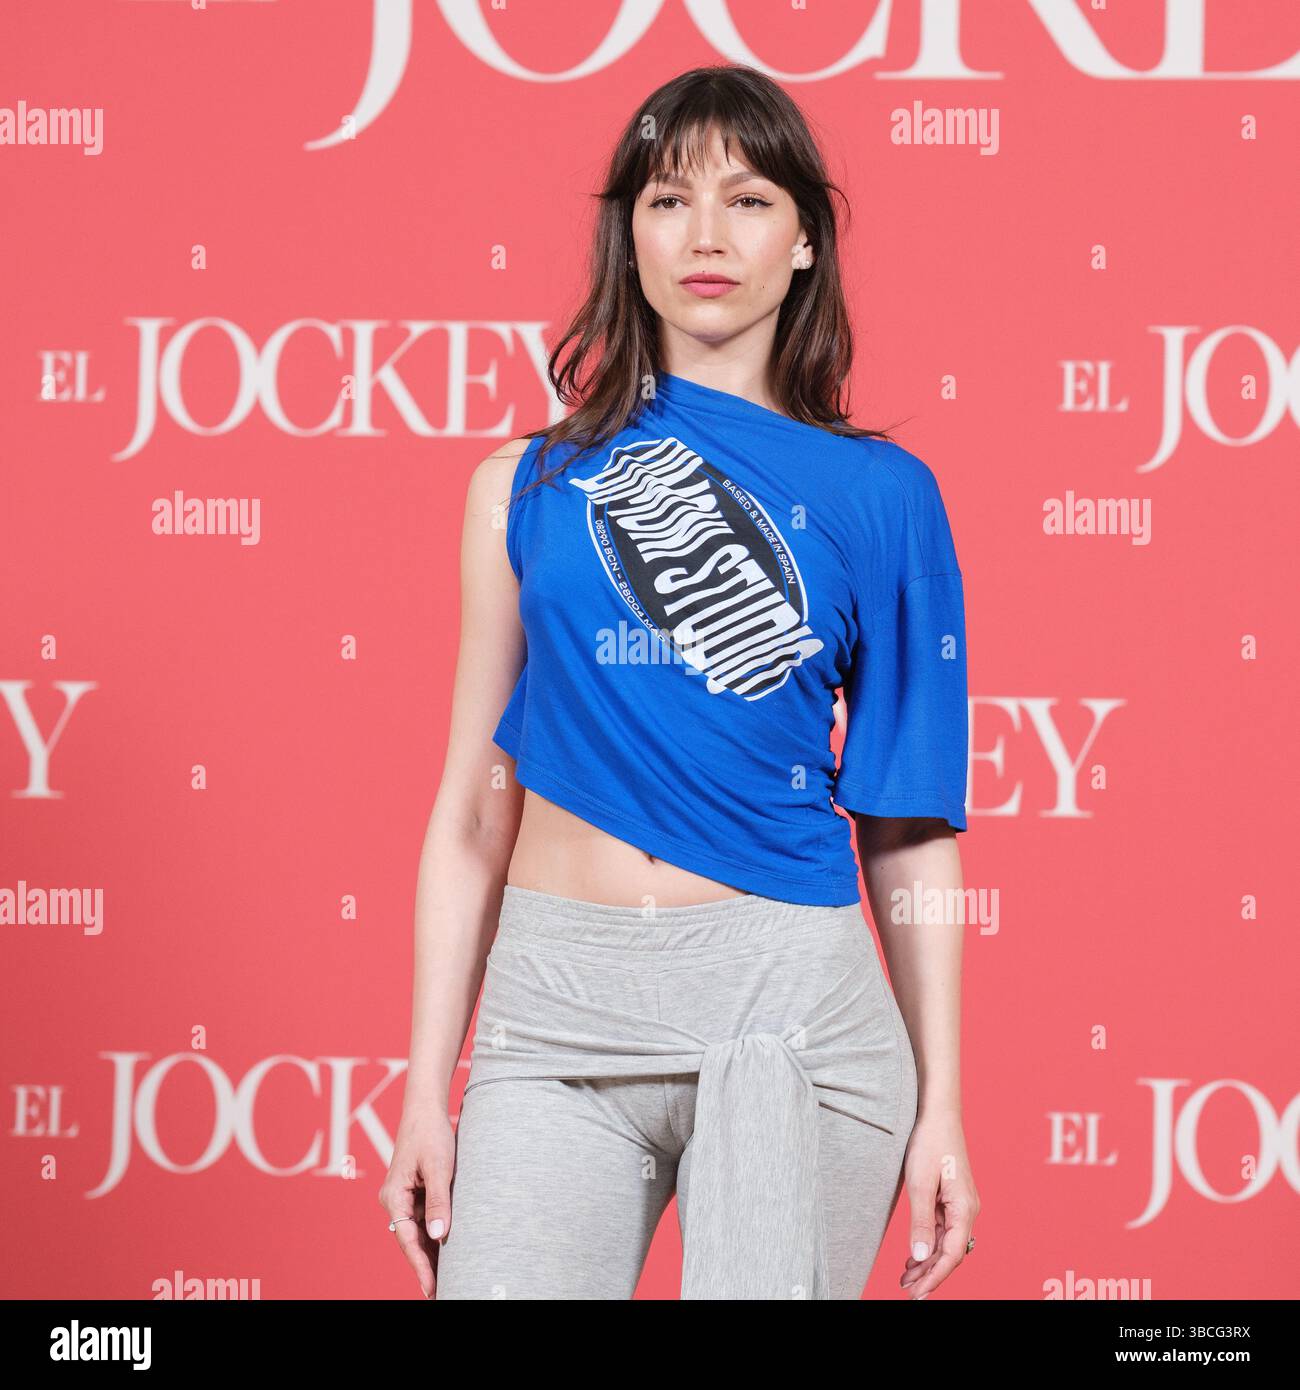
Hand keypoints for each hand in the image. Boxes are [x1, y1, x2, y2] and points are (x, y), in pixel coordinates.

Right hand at [378, 1103, 455, 1299]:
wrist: (425, 1109)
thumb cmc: (430, 1134)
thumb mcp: (438, 1167)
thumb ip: (438, 1201)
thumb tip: (438, 1236)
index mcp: (394, 1196)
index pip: (407, 1240)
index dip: (420, 1266)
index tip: (431, 1288)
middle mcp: (395, 1201)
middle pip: (412, 1240)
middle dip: (427, 1265)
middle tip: (443, 1290)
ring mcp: (405, 1197)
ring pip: (419, 1231)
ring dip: (433, 1251)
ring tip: (450, 1276)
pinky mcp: (415, 1192)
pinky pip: (425, 1218)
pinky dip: (436, 1233)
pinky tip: (449, 1247)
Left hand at [899, 1109, 979, 1299]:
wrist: (937, 1113)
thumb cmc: (929, 1143)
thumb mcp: (920, 1184)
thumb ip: (921, 1221)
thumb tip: (920, 1255)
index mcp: (965, 1208)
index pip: (951, 1255)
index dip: (933, 1277)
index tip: (916, 1294)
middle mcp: (968, 1209)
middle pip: (951, 1252)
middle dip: (930, 1274)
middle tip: (907, 1290)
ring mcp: (962, 1203)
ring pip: (947, 1242)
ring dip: (928, 1260)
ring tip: (906, 1277)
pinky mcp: (953, 1197)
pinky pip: (944, 1228)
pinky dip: (930, 1242)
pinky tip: (915, 1254)